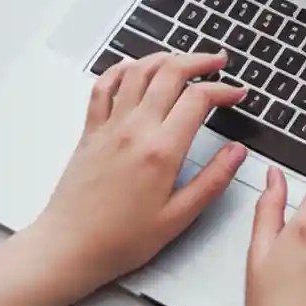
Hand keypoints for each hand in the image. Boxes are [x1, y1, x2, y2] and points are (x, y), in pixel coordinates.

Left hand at [33, 51, 247, 293]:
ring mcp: (110, 127)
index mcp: (161, 151)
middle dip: (200, 61)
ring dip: (165, 57)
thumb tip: (237, 152)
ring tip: (185, 59)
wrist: (68, 248)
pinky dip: (122, 70)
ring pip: (139, 71)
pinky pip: (104, 87)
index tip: (237, 94)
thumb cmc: (120, 239)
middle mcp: (134, 130)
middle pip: (170, 72)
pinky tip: (135, 69)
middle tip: (219, 62)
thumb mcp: (180, 217)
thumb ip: (213, 180)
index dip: (224, 90)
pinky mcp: (91, 131)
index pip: (198, 99)